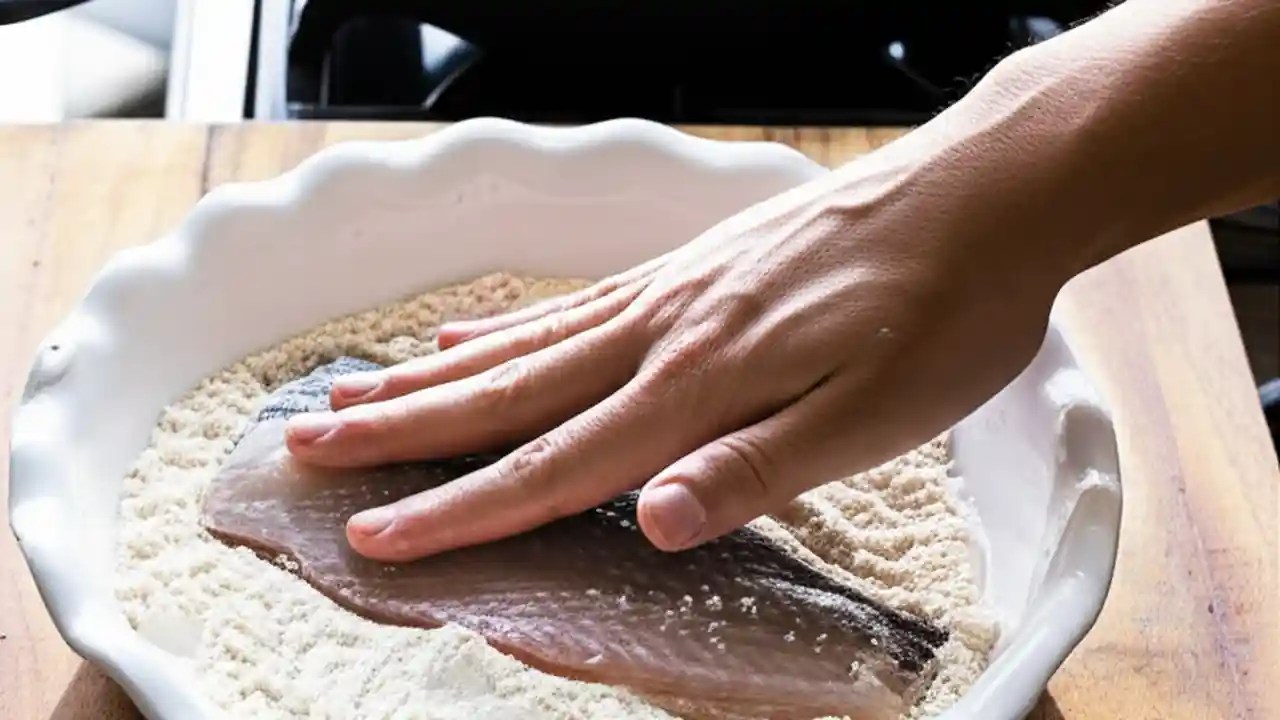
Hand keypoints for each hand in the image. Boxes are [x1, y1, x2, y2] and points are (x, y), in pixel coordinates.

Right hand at [284, 134, 1067, 562]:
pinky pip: (570, 305)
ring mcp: (668, 292)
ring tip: (355, 390)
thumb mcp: (877, 414)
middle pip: (508, 393)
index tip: (379, 535)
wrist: (982, 192)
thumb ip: (759, 467)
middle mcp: (663, 331)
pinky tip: (463, 334)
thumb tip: (655, 520)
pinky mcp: (687, 268)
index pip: (557, 463)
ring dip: (430, 376)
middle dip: (401, 431)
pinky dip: (502, 327)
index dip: (463, 509)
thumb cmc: (944, 313)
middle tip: (309, 446)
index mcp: (702, 382)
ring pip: (523, 345)